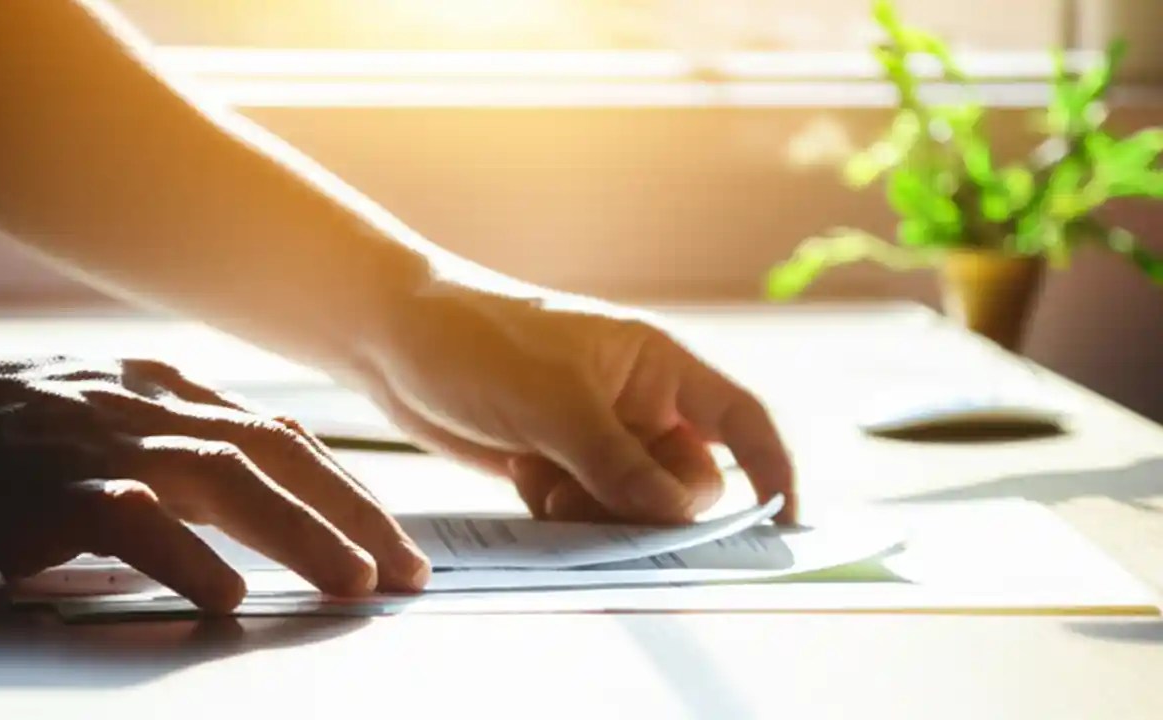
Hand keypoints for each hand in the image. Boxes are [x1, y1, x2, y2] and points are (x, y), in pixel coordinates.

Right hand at [0, 351, 428, 611]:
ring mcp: (99, 441)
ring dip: (299, 533)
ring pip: (223, 477)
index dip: (349, 490)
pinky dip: (184, 555)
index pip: (283, 440)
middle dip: (354, 513)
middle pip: (276, 453)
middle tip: (405, 571)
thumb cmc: (5, 430)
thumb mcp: (110, 423)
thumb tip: (251, 508)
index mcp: (171, 398)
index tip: (396, 541)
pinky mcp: (42, 485)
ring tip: (352, 583)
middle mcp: (149, 410)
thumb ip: (178, 452)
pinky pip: (128, 519)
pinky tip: (226, 595)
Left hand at [362, 287, 795, 524]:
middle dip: (653, 506)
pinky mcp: (556, 460)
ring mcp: (596, 434)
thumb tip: (677, 517)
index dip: (772, 469)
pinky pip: (588, 509)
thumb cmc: (479, 342)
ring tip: (548, 487)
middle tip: (598, 504)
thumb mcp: (557, 404)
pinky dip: (565, 513)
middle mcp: (637, 401)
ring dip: (601, 513)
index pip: (742, 419)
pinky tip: (525, 481)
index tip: (782, 523)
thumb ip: (622, 466)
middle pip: (689, 480)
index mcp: (658, 365)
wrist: (393, 340)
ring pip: (635, 503)